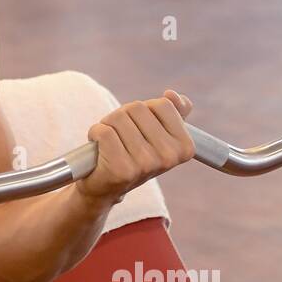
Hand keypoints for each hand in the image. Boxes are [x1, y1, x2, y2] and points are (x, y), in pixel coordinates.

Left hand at [75, 90, 194, 204]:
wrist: (105, 186)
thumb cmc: (132, 154)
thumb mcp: (157, 133)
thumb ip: (172, 112)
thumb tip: (172, 95)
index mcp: (185, 147)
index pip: (162, 105)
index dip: (144, 111)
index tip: (139, 128)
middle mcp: (168, 158)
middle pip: (137, 108)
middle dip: (123, 116)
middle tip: (121, 137)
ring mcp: (145, 165)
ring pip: (118, 118)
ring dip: (107, 125)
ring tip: (110, 143)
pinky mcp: (121, 170)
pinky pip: (104, 132)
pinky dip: (96, 133)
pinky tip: (99, 148)